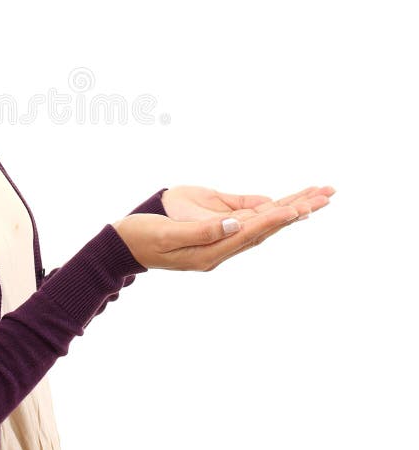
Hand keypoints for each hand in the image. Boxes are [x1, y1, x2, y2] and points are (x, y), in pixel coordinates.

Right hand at [112, 184, 335, 271]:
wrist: (122, 246)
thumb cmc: (139, 237)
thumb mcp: (166, 234)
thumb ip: (200, 231)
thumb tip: (235, 224)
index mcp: (208, 253)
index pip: (249, 233)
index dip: (274, 219)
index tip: (299, 207)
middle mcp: (219, 250)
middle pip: (265, 230)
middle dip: (296, 211)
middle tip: (326, 196)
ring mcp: (217, 244)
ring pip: (261, 226)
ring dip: (289, 211)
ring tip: (318, 198)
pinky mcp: (213, 236)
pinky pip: (248, 225)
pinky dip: (269, 214)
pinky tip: (285, 208)